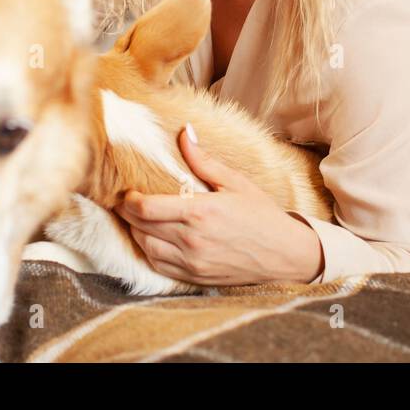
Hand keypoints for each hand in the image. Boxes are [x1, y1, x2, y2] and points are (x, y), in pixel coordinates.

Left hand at [114, 124, 324, 285]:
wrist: (284, 254)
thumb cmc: (261, 215)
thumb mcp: (236, 182)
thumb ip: (204, 160)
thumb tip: (185, 132)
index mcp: (199, 212)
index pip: (146, 208)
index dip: (128, 200)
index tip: (127, 191)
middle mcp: (191, 239)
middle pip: (140, 227)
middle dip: (127, 213)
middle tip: (125, 201)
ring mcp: (191, 261)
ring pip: (145, 248)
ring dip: (136, 232)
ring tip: (137, 219)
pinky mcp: (194, 277)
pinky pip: (159, 266)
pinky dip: (149, 252)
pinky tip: (152, 240)